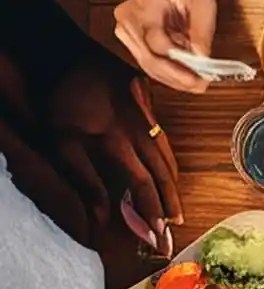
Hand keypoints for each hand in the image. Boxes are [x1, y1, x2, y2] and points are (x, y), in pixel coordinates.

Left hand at [48, 63, 180, 252]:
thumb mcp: (63, 143)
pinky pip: (162, 134)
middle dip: (171, 201)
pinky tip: (168, 165)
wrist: (66, 54)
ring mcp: (145, 114)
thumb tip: (103, 215)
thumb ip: (86, 179)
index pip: (143, 185)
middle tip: (177, 223)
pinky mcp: (146, 101)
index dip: (153, 211)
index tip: (159, 233)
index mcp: (118, 143)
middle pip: (162, 172)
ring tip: (176, 202)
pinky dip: (168, 155)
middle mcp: (138, 131)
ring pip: (167, 153)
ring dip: (173, 181)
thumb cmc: (60, 100)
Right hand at [114, 0, 216, 92]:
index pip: (159, 45)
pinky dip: (168, 72)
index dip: (182, 64)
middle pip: (150, 60)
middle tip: (200, 85)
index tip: (202, 74)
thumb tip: (202, 57)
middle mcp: (128, 21)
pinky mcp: (134, 40)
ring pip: (148, 66)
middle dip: (178, 78)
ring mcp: (128, 32)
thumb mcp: (200, 3)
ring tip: (195, 84)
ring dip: (173, 79)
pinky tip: (184, 78)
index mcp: (141, 9)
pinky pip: (150, 62)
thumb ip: (202, 31)